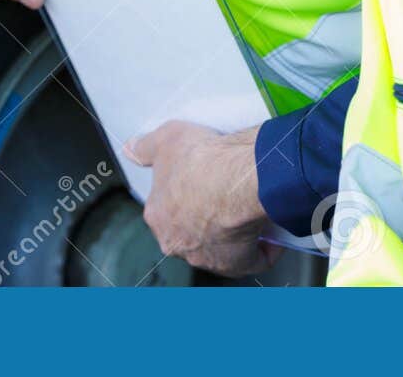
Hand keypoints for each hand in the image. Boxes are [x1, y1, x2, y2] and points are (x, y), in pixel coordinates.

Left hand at [124, 121, 279, 277]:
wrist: (235, 178)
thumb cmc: (201, 161)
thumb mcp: (166, 139)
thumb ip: (145, 147)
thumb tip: (132, 149)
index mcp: (158, 216)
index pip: (168, 210)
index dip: (186, 196)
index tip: (203, 184)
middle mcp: (178, 243)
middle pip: (192, 233)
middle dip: (208, 219)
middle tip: (227, 198)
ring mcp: (207, 257)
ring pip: (222, 248)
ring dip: (235, 234)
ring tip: (249, 211)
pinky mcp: (237, 263)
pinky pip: (252, 260)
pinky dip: (264, 248)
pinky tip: (270, 231)